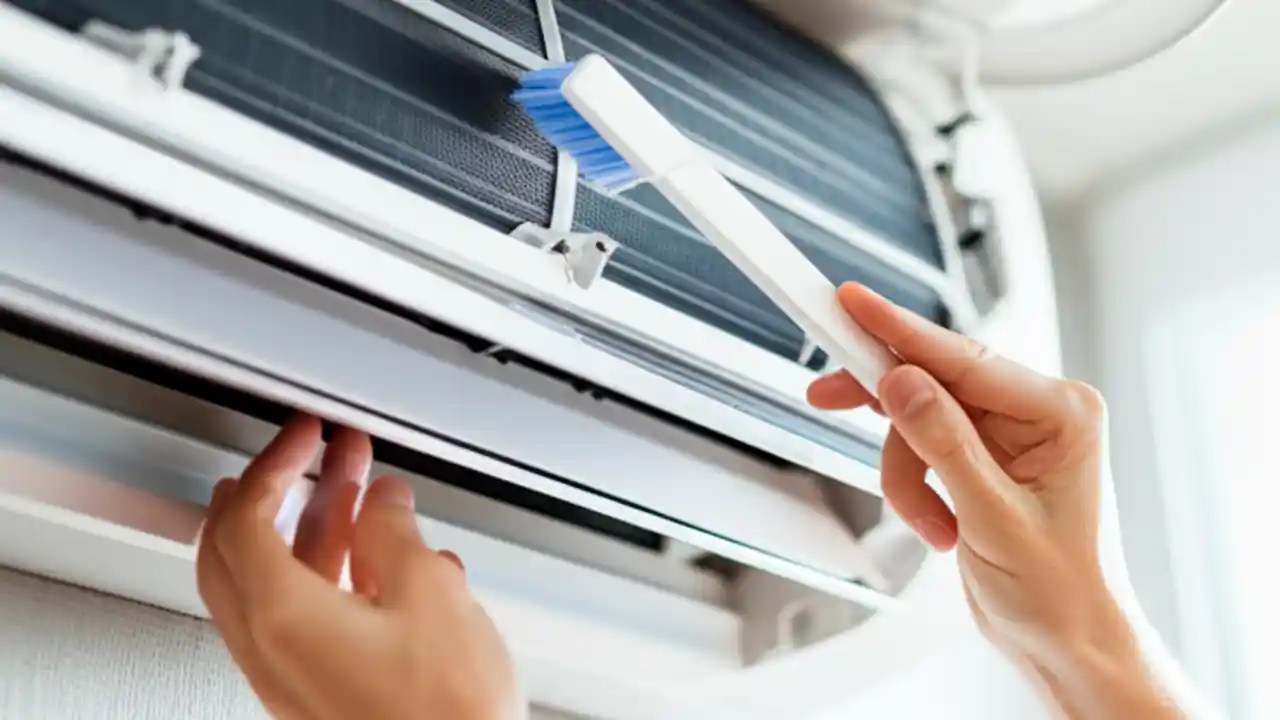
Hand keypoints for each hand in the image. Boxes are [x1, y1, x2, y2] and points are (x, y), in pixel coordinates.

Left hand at [196, 414, 521, 719]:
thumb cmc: (443, 713)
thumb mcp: (427, 591)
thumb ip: (393, 531)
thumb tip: (382, 501)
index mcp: (280, 616)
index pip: (246, 517)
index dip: (276, 462)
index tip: (302, 434)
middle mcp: (271, 649)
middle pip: (243, 551)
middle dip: (282, 491)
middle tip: (310, 453)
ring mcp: (293, 675)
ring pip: (281, 583)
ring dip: (317, 527)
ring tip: (362, 488)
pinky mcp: (322, 692)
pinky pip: (311, 619)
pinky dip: (338, 575)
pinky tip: (391, 558)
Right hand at [808, 284, 1174, 718]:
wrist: (1068, 644)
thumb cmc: (1062, 592)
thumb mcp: (993, 518)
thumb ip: (944, 443)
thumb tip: (902, 382)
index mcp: (1061, 412)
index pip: (965, 358)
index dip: (901, 329)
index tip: (853, 302)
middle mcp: (1036, 412)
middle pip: (933, 381)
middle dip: (884, 406)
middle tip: (827, 390)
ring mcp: (1006, 434)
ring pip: (916, 420)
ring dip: (905, 476)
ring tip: (929, 524)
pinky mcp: (979, 457)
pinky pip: (920, 446)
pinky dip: (912, 486)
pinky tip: (935, 523)